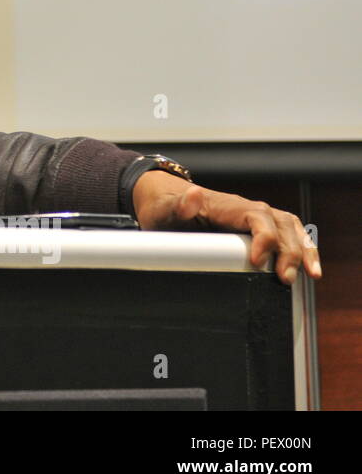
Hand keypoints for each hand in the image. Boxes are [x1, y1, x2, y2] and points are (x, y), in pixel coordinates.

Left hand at [132, 170, 320, 284]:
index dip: (263, 238)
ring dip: (303, 251)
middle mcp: (245, 209)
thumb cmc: (163, 208)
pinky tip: (310, 271)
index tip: (257, 261)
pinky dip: (303, 250)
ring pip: (290, 228)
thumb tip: (194, 194)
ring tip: (310, 276)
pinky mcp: (256, 230)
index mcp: (227, 205)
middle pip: (280, 224)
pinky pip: (288, 235)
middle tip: (285, 278)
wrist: (163, 202)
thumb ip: (178, 205)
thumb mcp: (163, 208)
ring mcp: (253, 219)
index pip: (256, 217)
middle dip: (288, 251)